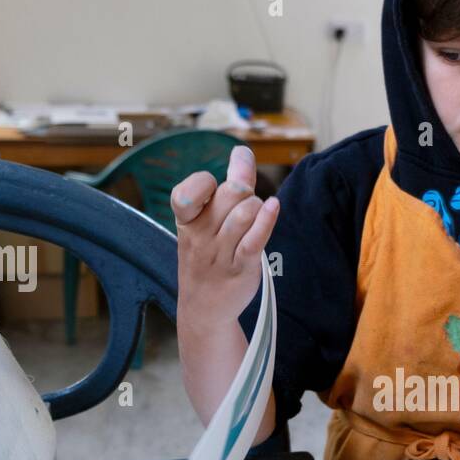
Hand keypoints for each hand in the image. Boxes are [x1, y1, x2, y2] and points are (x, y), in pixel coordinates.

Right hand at [171, 145, 278, 332]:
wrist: (203, 308)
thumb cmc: (207, 258)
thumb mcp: (204, 223)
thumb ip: (226, 187)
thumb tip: (243, 151)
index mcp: (186, 222)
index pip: (187, 191)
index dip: (204, 182)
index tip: (214, 186)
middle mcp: (201, 236)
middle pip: (229, 194)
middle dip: (244, 189)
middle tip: (245, 202)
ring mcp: (221, 253)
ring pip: (244, 213)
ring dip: (257, 207)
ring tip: (256, 215)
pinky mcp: (241, 267)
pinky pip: (254, 239)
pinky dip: (266, 220)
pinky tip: (273, 207)